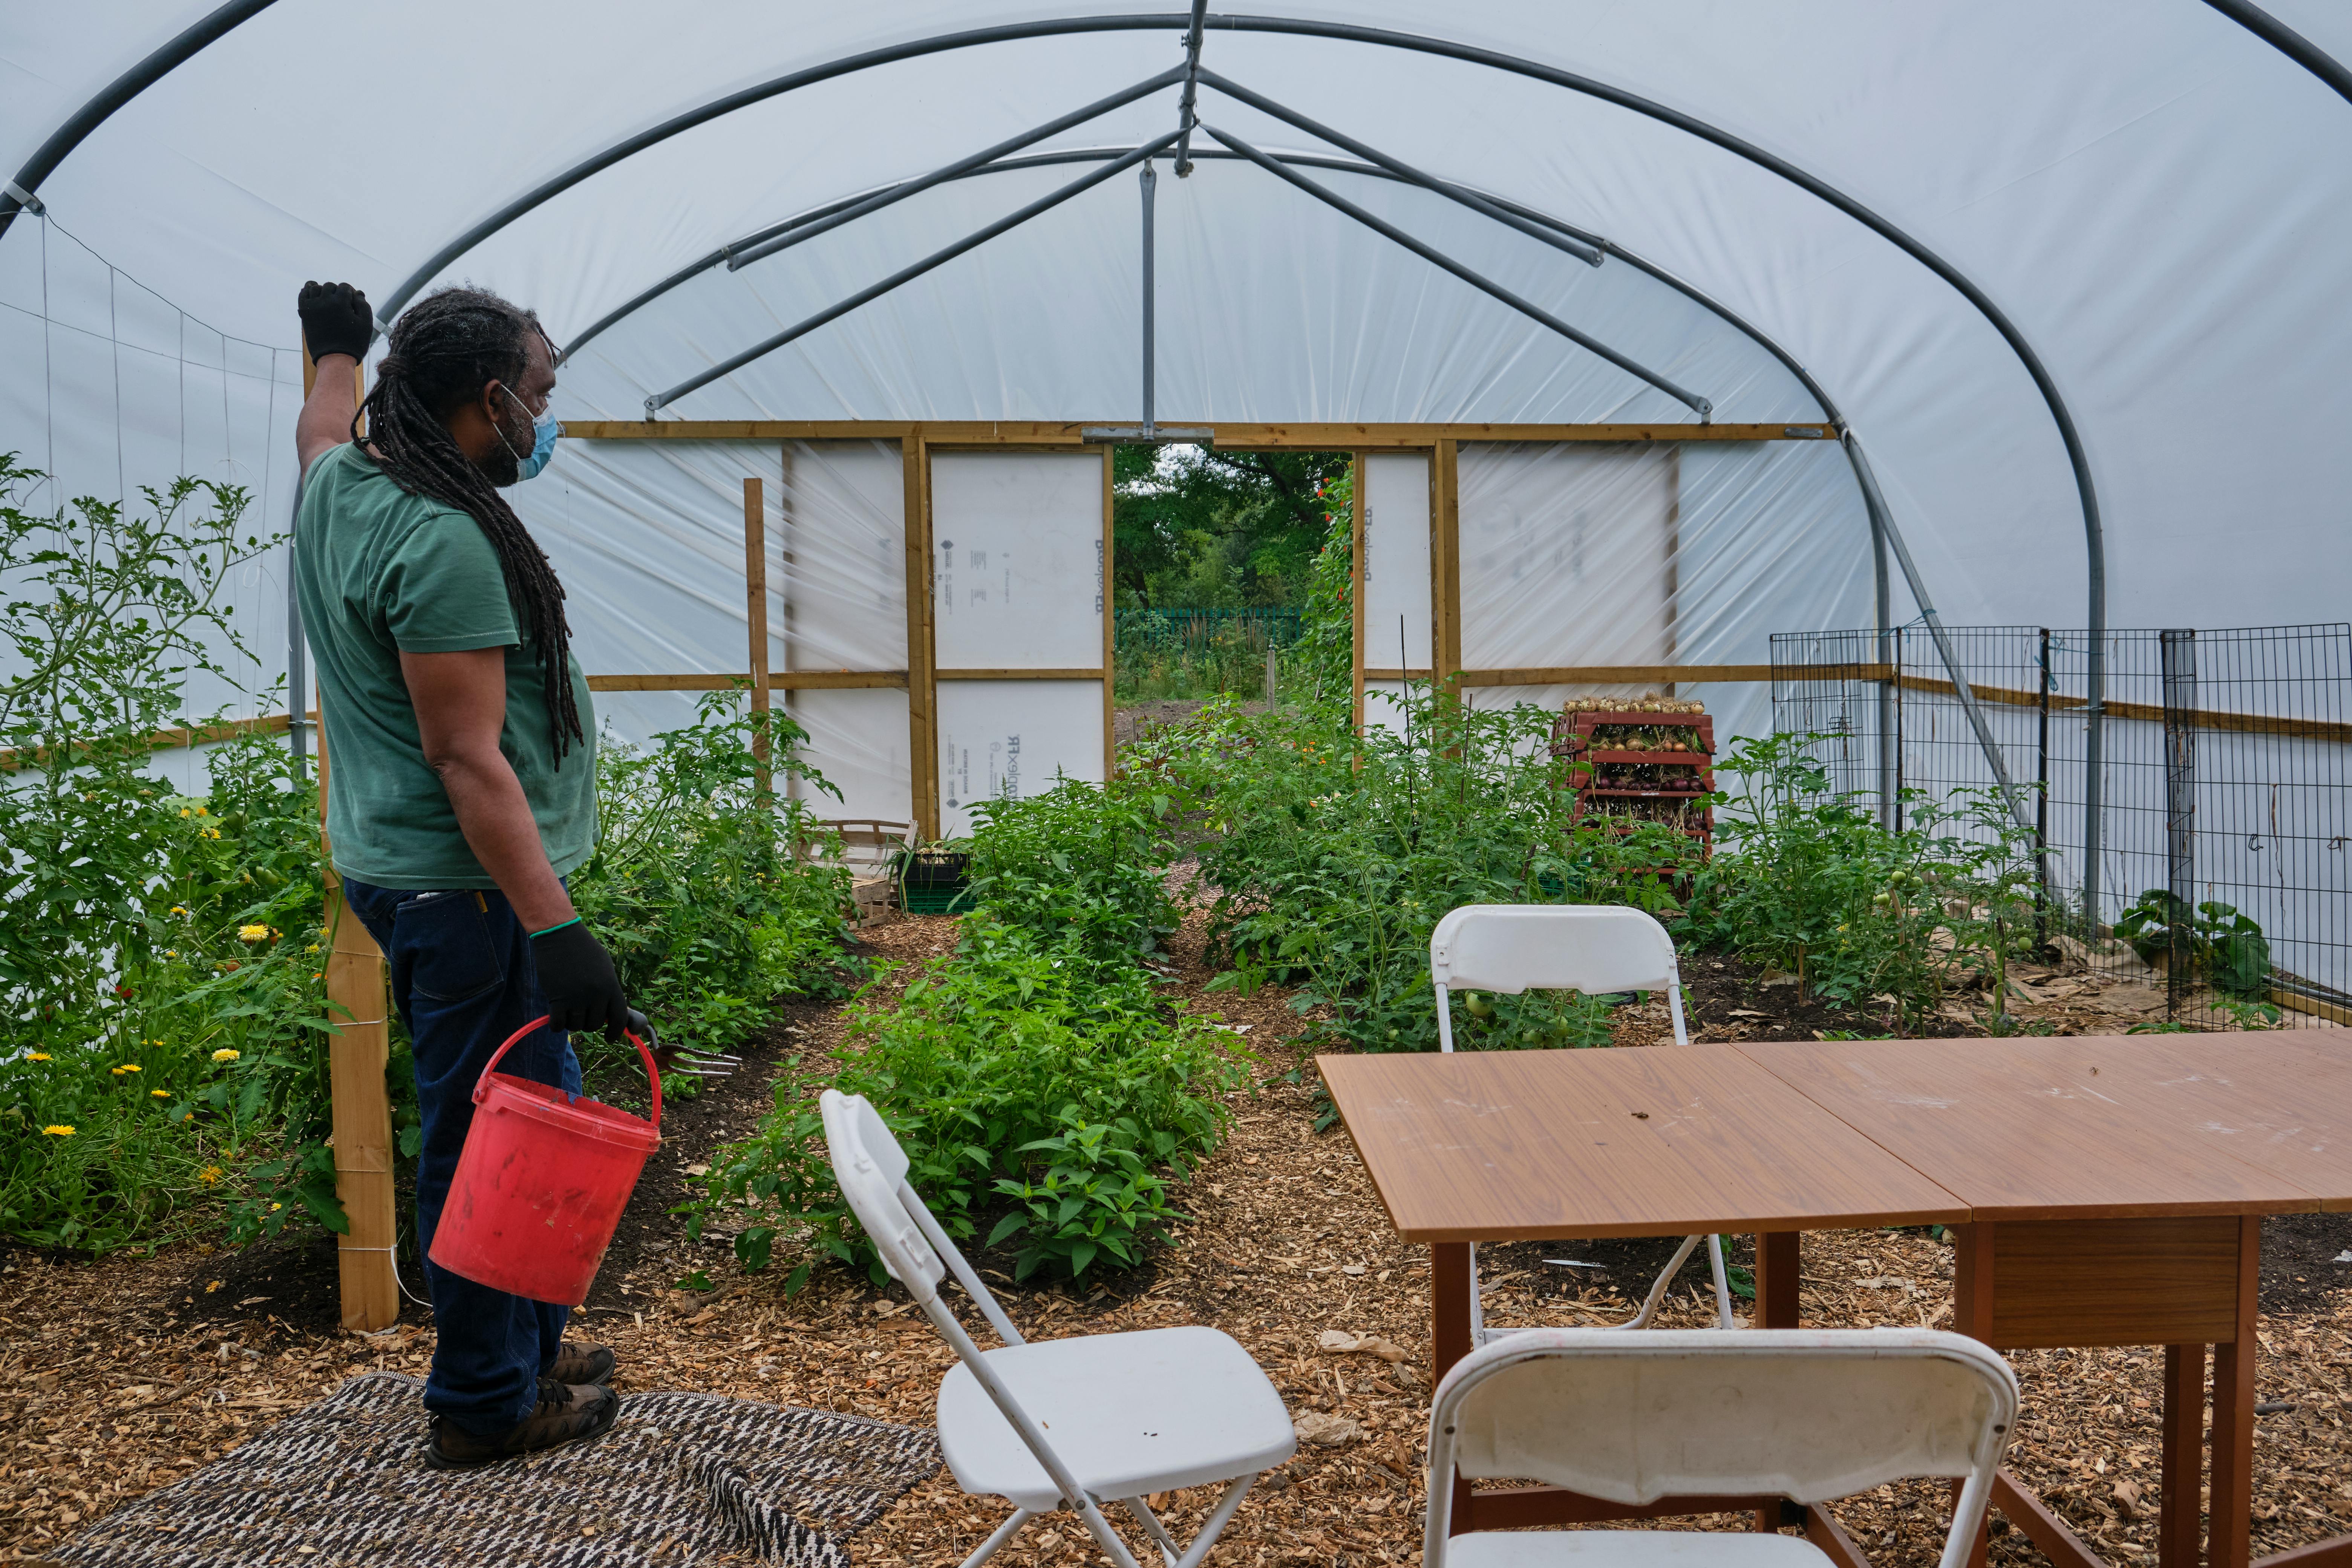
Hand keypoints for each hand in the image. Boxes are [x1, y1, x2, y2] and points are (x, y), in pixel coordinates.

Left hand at [298, 280, 374, 363]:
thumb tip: (357, 292)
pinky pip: (302, 295)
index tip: (352, 301)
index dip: (350, 293)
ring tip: (328, 299)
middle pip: (330, 286)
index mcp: (341, 302)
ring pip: (315, 288)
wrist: (335, 359)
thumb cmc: (354, 342)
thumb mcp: (366, 324)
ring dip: (322, 291)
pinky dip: (307, 291)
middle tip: (341, 304)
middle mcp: (325, 301)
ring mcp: (312, 306)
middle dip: (337, 292)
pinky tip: (313, 294)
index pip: (344, 286)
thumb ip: (363, 305)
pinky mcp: (304, 313)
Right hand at [530, 921, 628, 1039]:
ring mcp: (577, 998)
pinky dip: (557, 1025)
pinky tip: (555, 1017)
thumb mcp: (605, 967)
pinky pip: (559, 1024)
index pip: (619, 1018)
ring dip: (572, 1022)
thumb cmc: (584, 949)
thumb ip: (609, 990)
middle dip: (589, 1024)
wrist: (560, 936)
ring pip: (577, 1026)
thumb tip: (612, 1014)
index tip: (611, 1038)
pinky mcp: (557, 999)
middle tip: (581, 1014)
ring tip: (568, 1009)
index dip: (616, 1031)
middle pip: (595, 1024)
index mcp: (611, 986)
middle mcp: (597, 995)